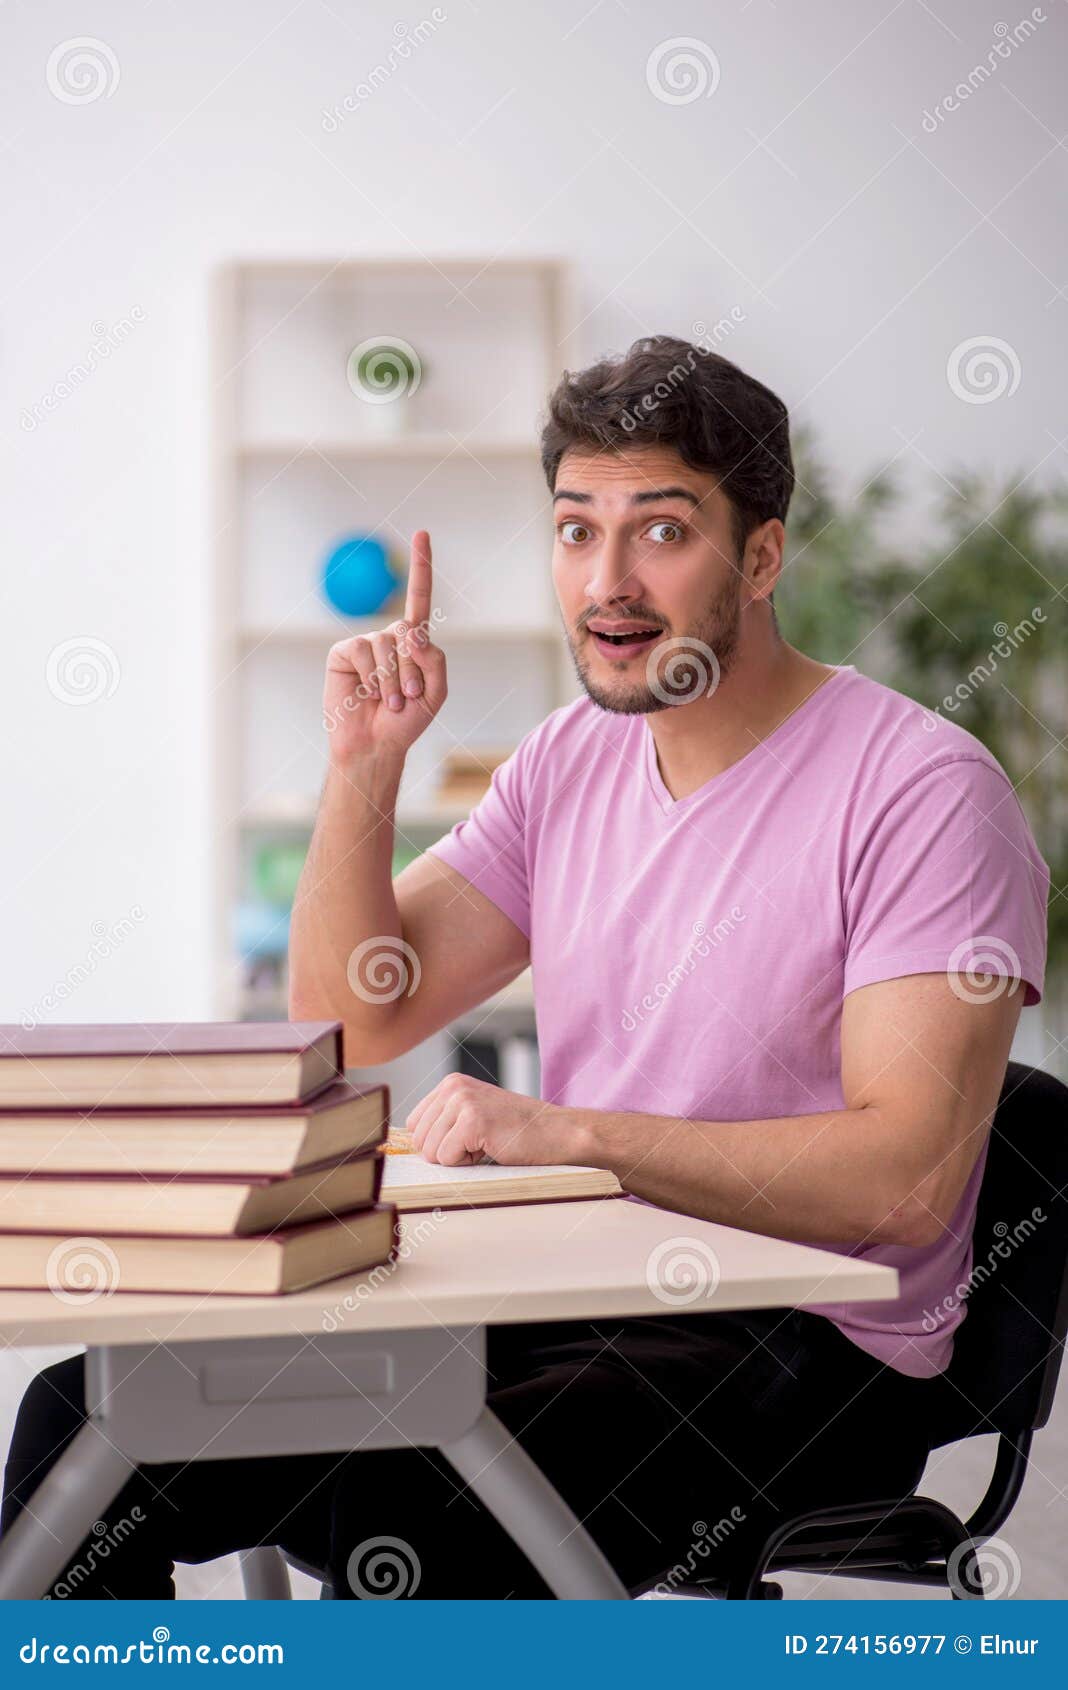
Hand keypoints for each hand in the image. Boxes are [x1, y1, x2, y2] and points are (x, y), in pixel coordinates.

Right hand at [322, 529, 446, 766]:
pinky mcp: (342, 654)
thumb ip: (434, 659)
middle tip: (407, 699)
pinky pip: (361, 651)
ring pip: (386, 644)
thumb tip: (411, 633)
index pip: (419, 599)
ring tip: (389, 702)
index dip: (421, 566)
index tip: (422, 533)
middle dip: (412, 670)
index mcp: (413, 642)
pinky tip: (366, 694)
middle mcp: (389, 637)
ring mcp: (365, 644)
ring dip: (393, 680)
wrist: (374, 744)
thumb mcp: (436, 692)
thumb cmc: (406, 721)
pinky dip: (370, 676)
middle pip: (407, 633)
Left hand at [406, 1075, 581, 1167]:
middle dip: (446, 1152)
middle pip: (419, 1140)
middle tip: (480, 1143)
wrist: (557, 1133)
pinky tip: (491, 1148)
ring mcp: (462, 1101)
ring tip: (487, 1144)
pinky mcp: (472, 1121)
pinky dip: (468, 1163)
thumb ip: (444, 1121)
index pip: (414, 1124)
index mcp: (451, 1083)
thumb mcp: (474, 1115)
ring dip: (458, 1158)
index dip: (437, 1143)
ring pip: (431, 1152)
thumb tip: (409, 1145)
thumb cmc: (517, 1131)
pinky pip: (447, 1158)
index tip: (467, 1139)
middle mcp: (453, 1087)